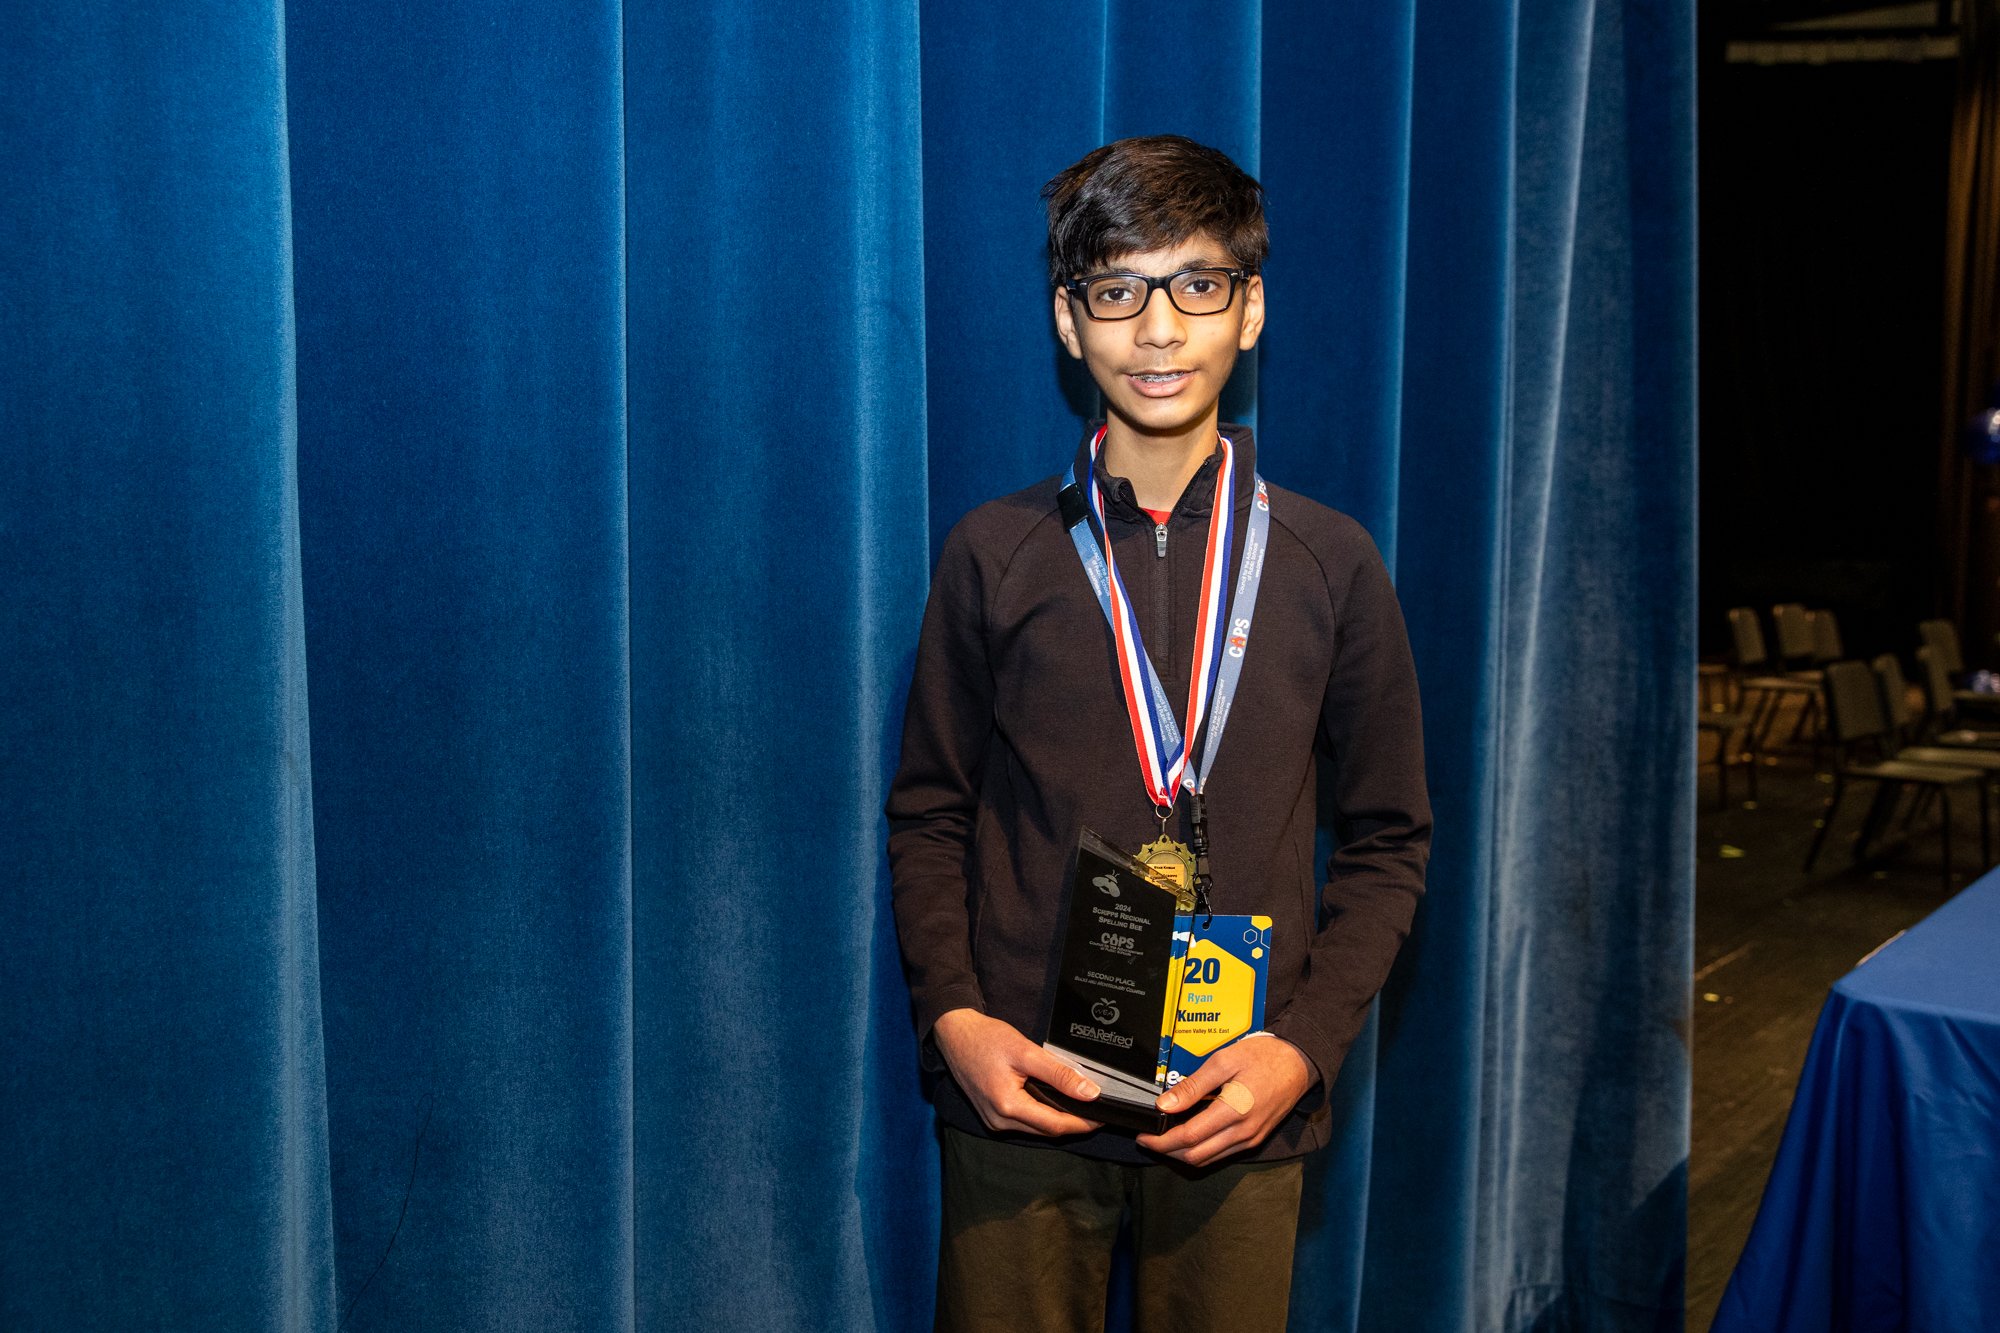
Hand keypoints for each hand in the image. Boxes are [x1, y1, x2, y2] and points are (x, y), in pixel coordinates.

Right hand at [931, 1008, 1103, 1136]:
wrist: (955, 1034)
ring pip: (1036, 1129)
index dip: (1082, 1123)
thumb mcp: (1027, 1052)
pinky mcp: (991, 1116)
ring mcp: (993, 1121)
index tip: (1102, 1117)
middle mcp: (999, 1121)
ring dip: (1057, 1121)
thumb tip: (1089, 1093)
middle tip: (1095, 1111)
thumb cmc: (987, 1039)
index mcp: (1007, 1106)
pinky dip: (1041, 1116)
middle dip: (1073, 1124)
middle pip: (1047, 1131)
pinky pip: (1023, 1123)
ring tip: (1078, 1106)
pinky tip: (1052, 1102)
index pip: (1055, 1125)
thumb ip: (1059, 1074)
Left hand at [1135, 1036, 1312, 1166]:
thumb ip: (1194, 1086)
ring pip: (1208, 1159)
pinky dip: (1201, 1150)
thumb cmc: (1263, 1056)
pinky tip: (1190, 1135)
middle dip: (1167, 1152)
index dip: (1161, 1141)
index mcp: (1234, 1112)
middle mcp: (1243, 1133)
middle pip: (1196, 1156)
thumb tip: (1165, 1104)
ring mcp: (1250, 1139)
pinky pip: (1221, 1154)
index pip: (1189, 1138)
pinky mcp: (1254, 1139)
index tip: (1143, 1136)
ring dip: (1183, 1154)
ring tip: (1165, 1138)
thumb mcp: (1224, 1061)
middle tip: (1148, 1138)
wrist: (1299, 1062)